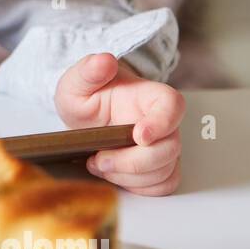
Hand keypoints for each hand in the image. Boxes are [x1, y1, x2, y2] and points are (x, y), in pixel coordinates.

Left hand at [53, 52, 183, 195]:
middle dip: (133, 162)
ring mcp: (163, 146)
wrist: (85, 117)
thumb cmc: (87, 97)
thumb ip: (88, 70)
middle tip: (99, 160)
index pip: (172, 106)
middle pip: (170, 147)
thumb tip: (103, 61)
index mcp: (150, 96)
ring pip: (165, 171)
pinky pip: (163, 186)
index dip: (162, 123)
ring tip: (99, 166)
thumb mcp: (77, 82)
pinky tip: (113, 177)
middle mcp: (164, 122)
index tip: (139, 135)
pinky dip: (139, 188)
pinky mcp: (158, 167)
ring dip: (130, 177)